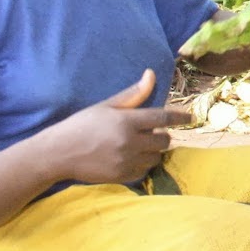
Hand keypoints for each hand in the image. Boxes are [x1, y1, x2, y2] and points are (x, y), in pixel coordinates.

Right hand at [46, 70, 191, 183]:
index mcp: (126, 121)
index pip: (163, 118)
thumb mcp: (106, 106)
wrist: (59, 153)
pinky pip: (144, 171)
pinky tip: (131, 157)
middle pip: (164, 140)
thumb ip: (133, 94)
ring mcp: (126, 161)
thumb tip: (151, 74)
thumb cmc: (82, 125)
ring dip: (153, 150)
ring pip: (156, 157)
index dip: (179, 117)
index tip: (190, 117)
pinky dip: (143, 164)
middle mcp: (129, 142)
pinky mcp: (122, 176)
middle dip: (163, 135)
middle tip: (152, 132)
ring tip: (139, 145)